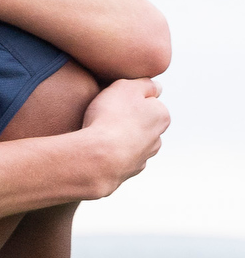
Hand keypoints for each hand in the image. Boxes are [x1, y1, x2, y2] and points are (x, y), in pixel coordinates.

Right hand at [78, 78, 168, 195]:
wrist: (96, 158)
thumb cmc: (110, 119)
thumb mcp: (126, 86)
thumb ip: (144, 84)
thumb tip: (155, 87)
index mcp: (161, 116)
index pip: (149, 102)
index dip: (129, 100)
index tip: (113, 102)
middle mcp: (157, 139)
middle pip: (141, 125)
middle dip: (127, 122)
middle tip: (104, 118)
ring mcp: (142, 159)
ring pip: (132, 145)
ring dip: (119, 141)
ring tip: (97, 136)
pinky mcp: (125, 174)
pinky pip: (118, 161)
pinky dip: (110, 156)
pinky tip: (96, 152)